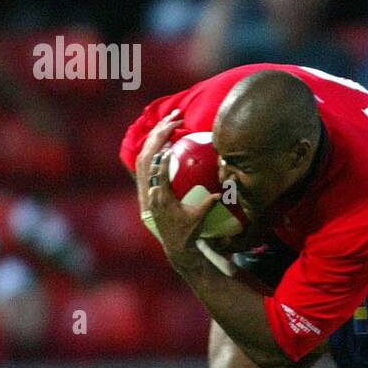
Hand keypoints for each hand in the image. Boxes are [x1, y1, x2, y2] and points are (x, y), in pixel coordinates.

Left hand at [139, 113, 220, 265]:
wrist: (175, 244)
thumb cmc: (188, 231)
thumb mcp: (199, 218)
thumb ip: (209, 204)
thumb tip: (223, 193)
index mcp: (160, 198)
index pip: (158, 174)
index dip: (163, 159)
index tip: (172, 145)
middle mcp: (150, 192)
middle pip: (147, 159)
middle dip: (157, 138)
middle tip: (171, 122)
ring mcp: (148, 190)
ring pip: (144, 158)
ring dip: (154, 139)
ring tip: (167, 122)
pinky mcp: (149, 188)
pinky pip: (148, 163)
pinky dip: (155, 148)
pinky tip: (166, 136)